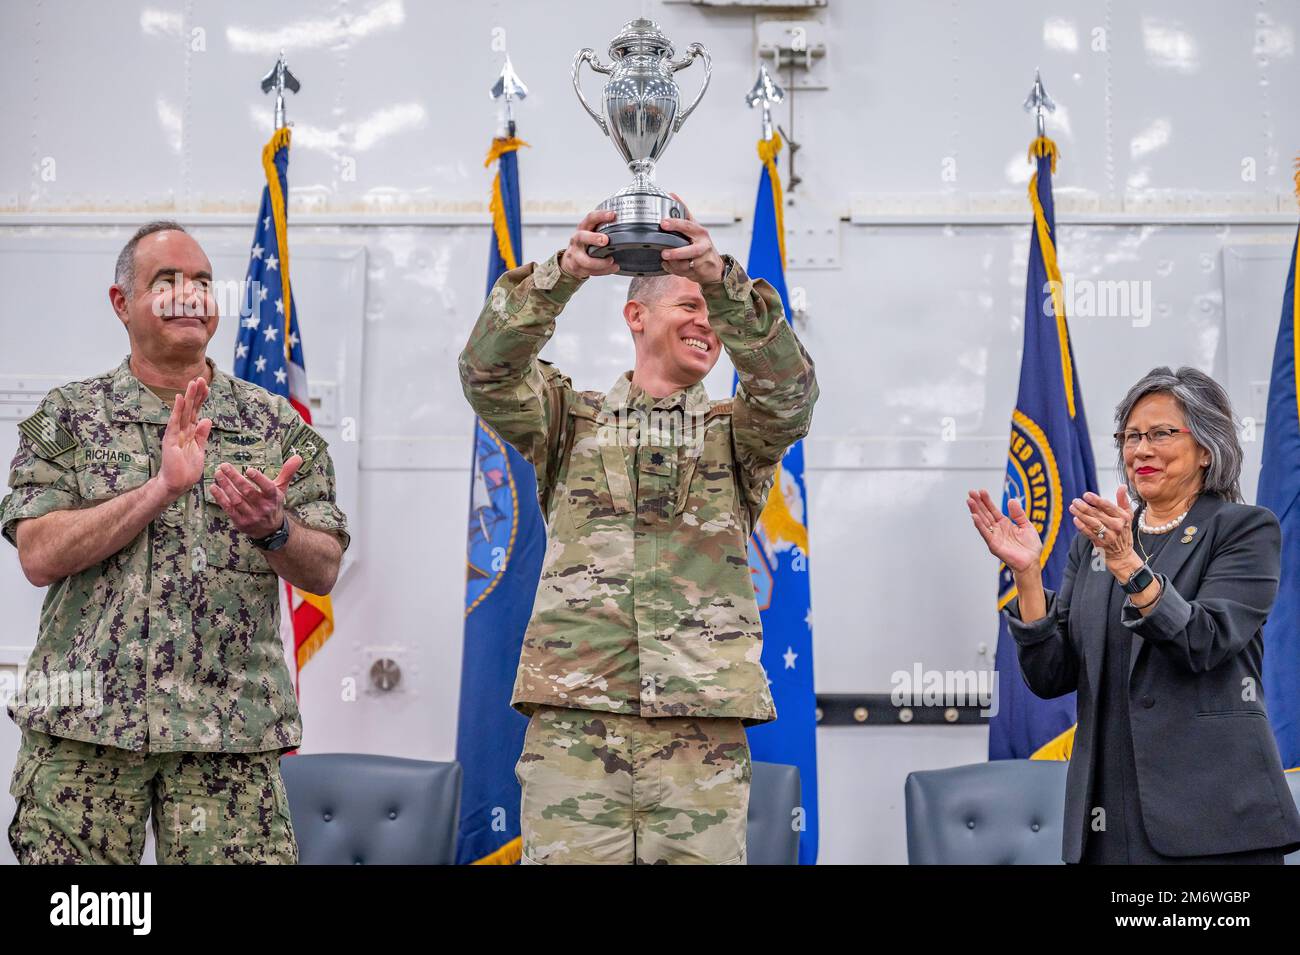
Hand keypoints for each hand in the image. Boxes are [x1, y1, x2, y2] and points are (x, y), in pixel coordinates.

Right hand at [158, 377, 212, 498]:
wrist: (176, 484)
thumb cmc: (186, 469)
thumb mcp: (200, 450)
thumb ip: (202, 435)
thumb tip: (207, 419)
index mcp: (191, 432)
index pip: (196, 412)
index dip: (201, 399)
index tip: (207, 386)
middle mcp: (182, 430)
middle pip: (190, 409)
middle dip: (196, 394)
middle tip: (201, 378)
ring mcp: (176, 434)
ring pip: (183, 412)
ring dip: (188, 397)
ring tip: (192, 383)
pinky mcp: (170, 440)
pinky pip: (174, 422)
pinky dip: (177, 410)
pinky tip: (180, 399)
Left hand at [210, 454, 302, 538]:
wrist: (270, 530)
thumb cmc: (273, 504)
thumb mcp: (281, 489)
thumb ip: (287, 472)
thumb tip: (298, 456)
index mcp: (274, 498)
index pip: (267, 488)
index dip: (259, 479)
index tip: (249, 470)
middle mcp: (263, 508)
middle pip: (248, 492)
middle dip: (235, 478)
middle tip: (224, 466)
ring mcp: (252, 516)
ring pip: (236, 500)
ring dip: (226, 486)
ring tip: (218, 474)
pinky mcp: (241, 522)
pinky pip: (229, 509)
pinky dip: (220, 498)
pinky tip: (214, 487)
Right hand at [559, 209, 619, 279]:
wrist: (570, 260)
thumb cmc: (585, 243)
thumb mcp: (591, 232)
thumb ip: (603, 228)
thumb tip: (625, 223)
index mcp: (583, 228)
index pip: (590, 218)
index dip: (601, 216)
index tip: (613, 215)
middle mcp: (577, 240)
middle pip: (581, 237)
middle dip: (593, 238)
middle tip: (605, 240)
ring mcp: (575, 255)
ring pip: (586, 260)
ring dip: (600, 262)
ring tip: (611, 260)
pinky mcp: (578, 267)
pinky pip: (591, 271)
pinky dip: (604, 270)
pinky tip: (613, 268)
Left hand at [659, 193, 724, 283]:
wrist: (713, 265)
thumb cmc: (701, 244)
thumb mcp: (694, 226)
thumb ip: (684, 212)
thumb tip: (672, 195)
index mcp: (700, 232)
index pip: (688, 226)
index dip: (675, 224)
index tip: (663, 223)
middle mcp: (702, 245)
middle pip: (691, 250)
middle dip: (677, 252)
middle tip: (664, 253)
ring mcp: (701, 260)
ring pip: (685, 264)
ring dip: (673, 263)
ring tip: (664, 259)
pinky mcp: (697, 271)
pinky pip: (682, 272)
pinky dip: (673, 269)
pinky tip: (667, 265)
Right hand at [967, 489, 1042, 573]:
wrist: (1031, 562)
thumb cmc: (1030, 547)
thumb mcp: (1026, 525)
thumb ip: (1018, 514)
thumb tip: (1011, 500)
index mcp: (1004, 524)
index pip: (993, 510)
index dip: (987, 501)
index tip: (981, 491)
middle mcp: (997, 529)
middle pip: (985, 513)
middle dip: (978, 503)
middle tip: (971, 492)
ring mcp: (994, 537)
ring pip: (983, 522)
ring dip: (975, 511)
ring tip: (970, 501)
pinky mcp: (994, 545)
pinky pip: (986, 533)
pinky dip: (979, 525)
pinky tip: (974, 516)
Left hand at [1069, 487, 1137, 578]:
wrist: (1122, 554)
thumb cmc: (1123, 531)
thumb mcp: (1127, 515)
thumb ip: (1123, 500)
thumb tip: (1122, 486)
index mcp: (1123, 517)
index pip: (1108, 506)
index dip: (1095, 500)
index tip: (1086, 495)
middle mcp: (1117, 526)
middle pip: (1097, 514)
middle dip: (1084, 506)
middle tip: (1075, 500)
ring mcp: (1109, 536)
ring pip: (1092, 522)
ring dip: (1080, 514)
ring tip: (1072, 507)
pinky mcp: (1100, 543)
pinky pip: (1088, 533)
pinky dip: (1081, 526)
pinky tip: (1075, 519)